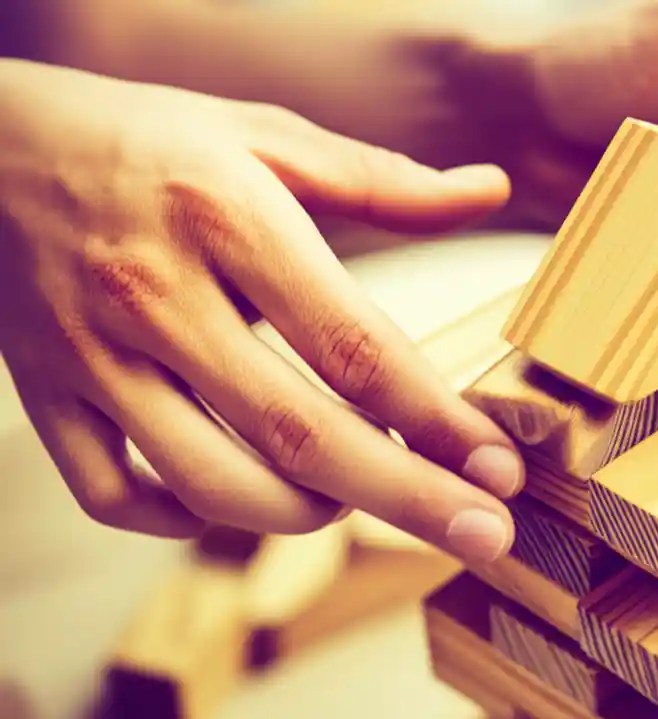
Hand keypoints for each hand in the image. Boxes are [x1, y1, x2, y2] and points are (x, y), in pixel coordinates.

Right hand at [0, 61, 521, 561]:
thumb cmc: (145, 140)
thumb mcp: (264, 133)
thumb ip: (381, 179)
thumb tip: (490, 193)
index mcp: (227, 219)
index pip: (354, 346)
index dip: (440, 418)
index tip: (501, 465)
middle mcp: (158, 297)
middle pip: (301, 436)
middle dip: (410, 498)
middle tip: (486, 536)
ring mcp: (92, 358)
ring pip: (214, 485)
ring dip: (310, 514)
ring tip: (362, 497)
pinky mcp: (46, 398)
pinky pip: (117, 497)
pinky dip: (190, 519)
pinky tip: (241, 498)